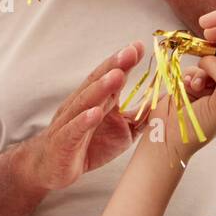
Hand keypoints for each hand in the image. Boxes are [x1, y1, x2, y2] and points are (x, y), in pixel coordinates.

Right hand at [20, 42, 147, 192]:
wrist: (51, 169)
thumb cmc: (85, 146)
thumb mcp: (121, 132)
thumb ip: (140, 117)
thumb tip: (165, 104)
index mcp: (95, 101)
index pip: (109, 76)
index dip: (123, 62)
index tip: (139, 46)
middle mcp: (81, 106)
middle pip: (97, 82)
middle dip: (114, 66)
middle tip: (130, 52)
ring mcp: (70, 123)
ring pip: (85, 102)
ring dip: (101, 88)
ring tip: (117, 75)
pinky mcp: (63, 143)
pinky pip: (74, 130)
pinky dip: (84, 121)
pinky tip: (95, 113)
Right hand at [142, 57, 215, 162]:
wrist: (166, 137)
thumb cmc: (196, 128)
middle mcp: (215, 96)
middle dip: (212, 72)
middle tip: (206, 81)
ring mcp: (199, 92)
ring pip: (203, 70)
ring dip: (198, 75)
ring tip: (194, 86)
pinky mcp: (183, 88)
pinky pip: (189, 72)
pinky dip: (188, 75)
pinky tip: (186, 84)